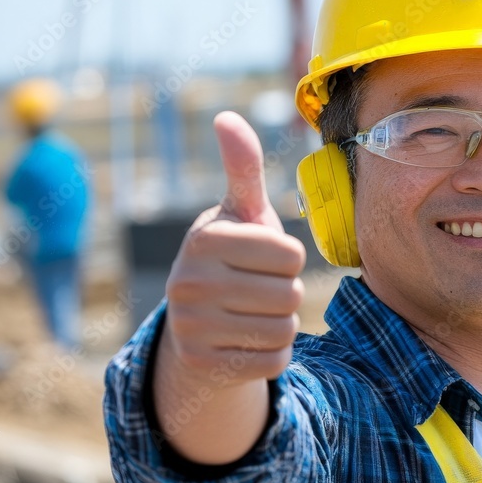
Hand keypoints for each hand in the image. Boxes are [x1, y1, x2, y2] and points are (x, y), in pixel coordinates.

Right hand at [163, 110, 305, 385]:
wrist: (196, 318)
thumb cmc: (233, 254)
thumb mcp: (240, 213)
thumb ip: (243, 169)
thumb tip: (226, 116)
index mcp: (205, 240)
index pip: (292, 255)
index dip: (288, 258)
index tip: (262, 257)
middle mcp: (189, 284)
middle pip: (290, 295)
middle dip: (285, 292)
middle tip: (257, 287)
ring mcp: (191, 329)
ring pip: (284, 330)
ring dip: (280, 323)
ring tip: (252, 312)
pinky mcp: (202, 365)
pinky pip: (273, 363)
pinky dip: (271, 354)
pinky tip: (245, 340)